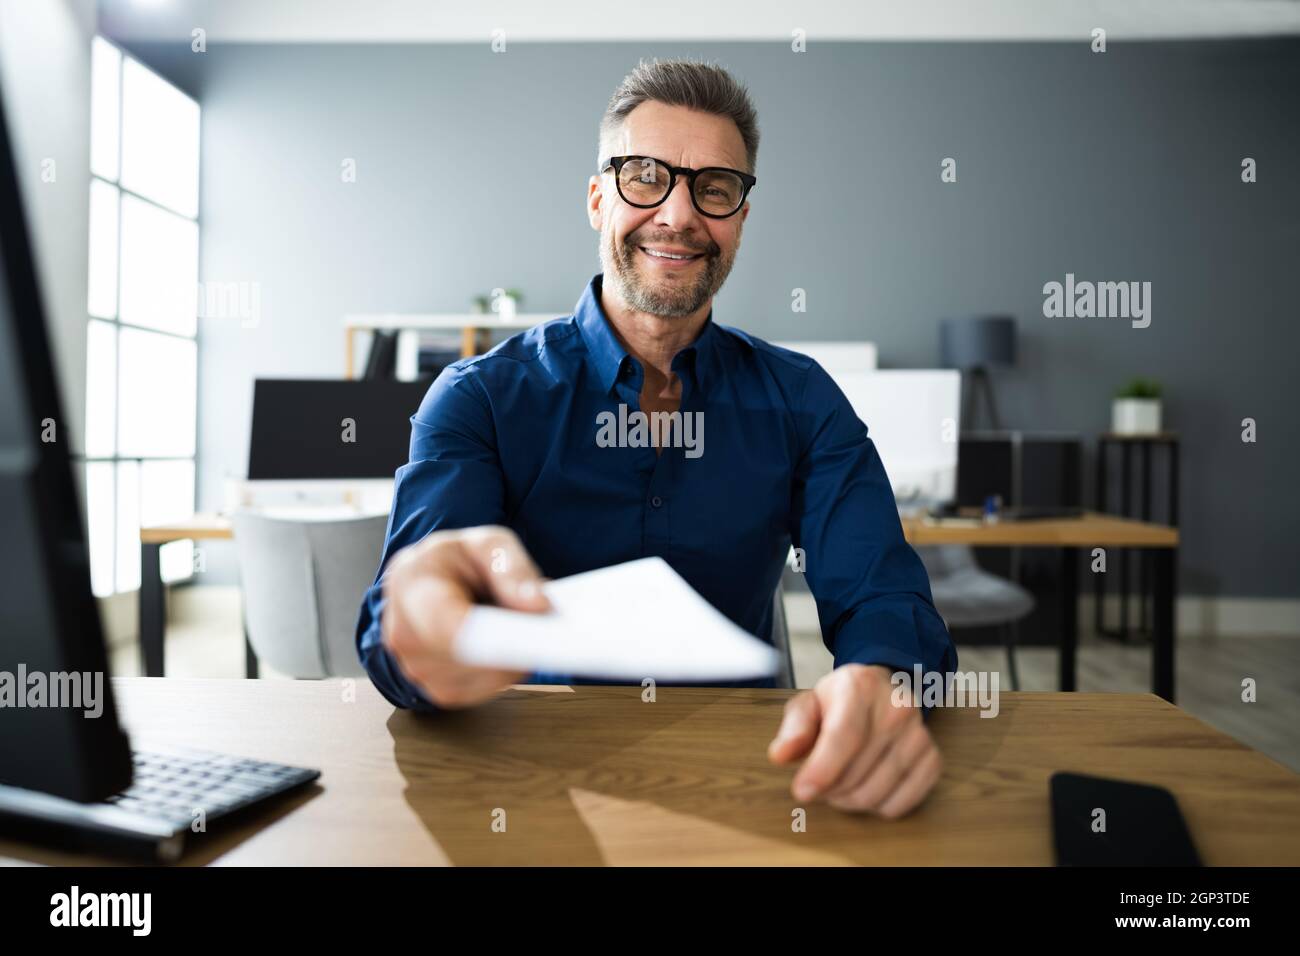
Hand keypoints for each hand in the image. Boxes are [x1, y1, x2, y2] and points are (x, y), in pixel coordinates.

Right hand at [381, 525, 549, 708]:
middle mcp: (404, 633)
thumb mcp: (490, 544)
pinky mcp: (436, 690)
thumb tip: (537, 606)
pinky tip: (506, 649)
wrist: (431, 580)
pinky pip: (483, 692)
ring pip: (482, 679)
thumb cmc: (458, 560)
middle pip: (470, 658)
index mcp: (412, 584)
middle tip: (541, 625)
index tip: (531, 635)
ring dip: (511, 659)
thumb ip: (512, 568)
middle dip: (513, 644)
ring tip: (514, 628)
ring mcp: (415, 667)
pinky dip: (504, 673)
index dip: (491, 637)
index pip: (446, 624)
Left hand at [767, 663, 941, 818]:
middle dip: (829, 789)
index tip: (802, 792)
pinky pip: (902, 804)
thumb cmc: (840, 701)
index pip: (844, 736)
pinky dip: (878, 807)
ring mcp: (919, 734)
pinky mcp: (932, 758)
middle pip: (857, 772)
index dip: (822, 769)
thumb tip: (780, 755)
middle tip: (818, 783)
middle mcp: (897, 708)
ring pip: (877, 793)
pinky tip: (866, 787)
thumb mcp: (809, 703)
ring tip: (839, 784)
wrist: (882, 690)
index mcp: (860, 687)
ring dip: (849, 801)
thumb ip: (794, 728)